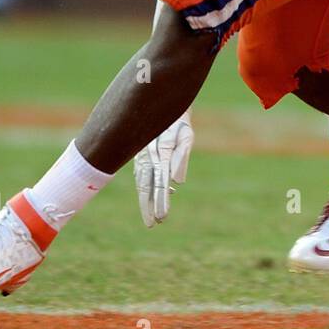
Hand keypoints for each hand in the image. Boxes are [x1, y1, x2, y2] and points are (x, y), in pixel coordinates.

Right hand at [135, 111, 193, 227]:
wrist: (166, 104)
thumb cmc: (180, 121)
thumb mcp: (186, 135)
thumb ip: (182, 156)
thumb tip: (177, 182)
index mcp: (159, 153)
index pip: (159, 183)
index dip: (160, 201)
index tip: (162, 217)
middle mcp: (147, 157)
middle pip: (146, 186)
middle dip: (149, 206)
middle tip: (153, 224)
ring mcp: (142, 156)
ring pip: (142, 182)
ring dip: (146, 200)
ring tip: (151, 217)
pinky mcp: (142, 155)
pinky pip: (143, 175)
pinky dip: (147, 187)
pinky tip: (159, 195)